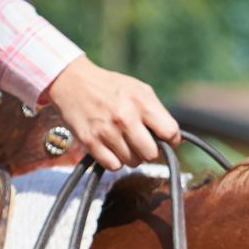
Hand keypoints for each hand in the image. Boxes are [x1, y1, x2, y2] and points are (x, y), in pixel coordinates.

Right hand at [44, 56, 180, 170]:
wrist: (73, 82)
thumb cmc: (111, 88)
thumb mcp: (140, 90)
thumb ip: (158, 113)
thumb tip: (175, 140)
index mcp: (141, 102)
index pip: (170, 132)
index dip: (170, 139)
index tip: (163, 137)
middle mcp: (125, 117)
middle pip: (151, 154)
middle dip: (149, 150)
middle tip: (141, 141)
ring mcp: (107, 131)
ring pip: (133, 162)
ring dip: (131, 155)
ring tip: (123, 140)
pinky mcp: (90, 141)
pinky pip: (114, 166)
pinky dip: (114, 160)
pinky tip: (111, 146)